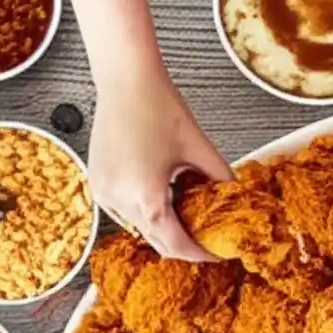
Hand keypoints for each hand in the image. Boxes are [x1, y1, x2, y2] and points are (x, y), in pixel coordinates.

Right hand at [89, 71, 229, 261]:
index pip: (175, 244)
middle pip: (155, 240)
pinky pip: (124, 211)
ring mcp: (103, 193)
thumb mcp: (199, 147)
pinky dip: (145, 211)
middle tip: (205, 237)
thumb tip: (235, 200)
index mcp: (145, 195)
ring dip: (163, 227)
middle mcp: (118, 199)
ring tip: (186, 212)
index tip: (215, 253)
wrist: (126, 79)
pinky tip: (161, 195)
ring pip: (139, 227)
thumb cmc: (158, 105)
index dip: (199, 253)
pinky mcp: (98, 184)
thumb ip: (220, 179)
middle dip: (182, 242)